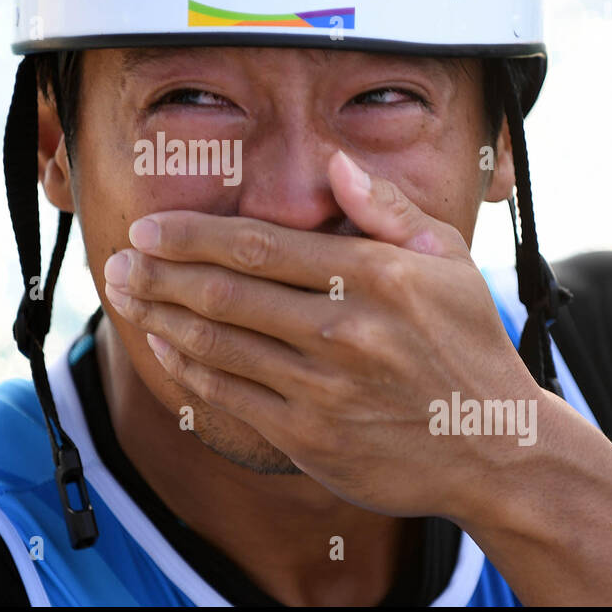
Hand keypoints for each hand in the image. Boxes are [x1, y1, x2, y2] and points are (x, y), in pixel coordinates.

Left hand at [102, 149, 550, 521]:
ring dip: (160, 316)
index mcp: (376, 276)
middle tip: (115, 261)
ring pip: (218, 344)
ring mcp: (324, 388)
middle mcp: (345, 330)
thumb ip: (387, 208)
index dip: (191, 235)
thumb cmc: (468, 345)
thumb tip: (334, 162)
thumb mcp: (448, 261)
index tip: (147, 228)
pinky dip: (188, 367)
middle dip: (158, 274)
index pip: (259, 245)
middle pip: (225, 293)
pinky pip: (229, 395)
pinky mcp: (309, 436)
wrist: (495, 448)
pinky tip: (164, 343)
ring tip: (124, 296)